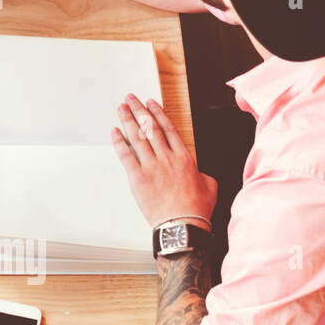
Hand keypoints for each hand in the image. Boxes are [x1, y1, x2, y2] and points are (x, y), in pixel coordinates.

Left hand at [112, 94, 217, 229]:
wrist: (182, 225)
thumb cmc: (195, 209)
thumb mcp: (209, 186)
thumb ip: (202, 173)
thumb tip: (198, 171)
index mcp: (184, 157)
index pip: (168, 128)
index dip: (157, 113)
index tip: (150, 103)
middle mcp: (167, 158)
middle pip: (150, 127)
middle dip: (138, 110)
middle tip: (130, 98)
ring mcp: (151, 166)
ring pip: (137, 137)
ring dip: (127, 120)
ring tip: (121, 108)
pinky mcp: (138, 177)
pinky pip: (125, 155)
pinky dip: (119, 142)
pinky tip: (114, 132)